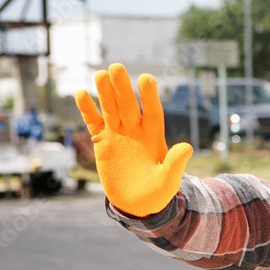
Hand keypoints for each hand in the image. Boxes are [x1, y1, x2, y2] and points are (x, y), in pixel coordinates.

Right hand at [75, 63, 192, 216]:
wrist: (137, 203)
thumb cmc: (157, 192)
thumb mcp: (168, 180)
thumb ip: (175, 163)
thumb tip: (188, 147)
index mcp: (154, 136)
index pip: (153, 111)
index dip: (149, 96)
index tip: (146, 78)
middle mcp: (136, 130)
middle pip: (129, 104)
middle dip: (123, 87)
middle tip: (117, 66)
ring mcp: (118, 134)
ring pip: (111, 108)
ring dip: (105, 92)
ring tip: (100, 73)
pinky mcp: (102, 141)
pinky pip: (93, 122)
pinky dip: (87, 109)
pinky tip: (81, 93)